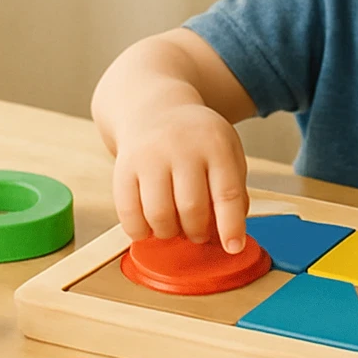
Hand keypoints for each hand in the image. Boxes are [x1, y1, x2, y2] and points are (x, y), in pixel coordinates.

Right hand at [112, 103, 248, 251]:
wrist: (154, 109)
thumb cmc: (197, 140)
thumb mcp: (227, 151)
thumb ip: (234, 188)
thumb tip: (231, 232)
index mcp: (215, 144)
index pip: (227, 192)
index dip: (231, 225)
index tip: (233, 247)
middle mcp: (182, 147)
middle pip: (191, 207)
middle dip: (198, 232)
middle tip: (198, 233)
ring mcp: (150, 156)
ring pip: (159, 214)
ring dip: (169, 233)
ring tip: (175, 228)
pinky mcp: (123, 167)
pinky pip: (128, 213)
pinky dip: (140, 231)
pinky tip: (150, 226)